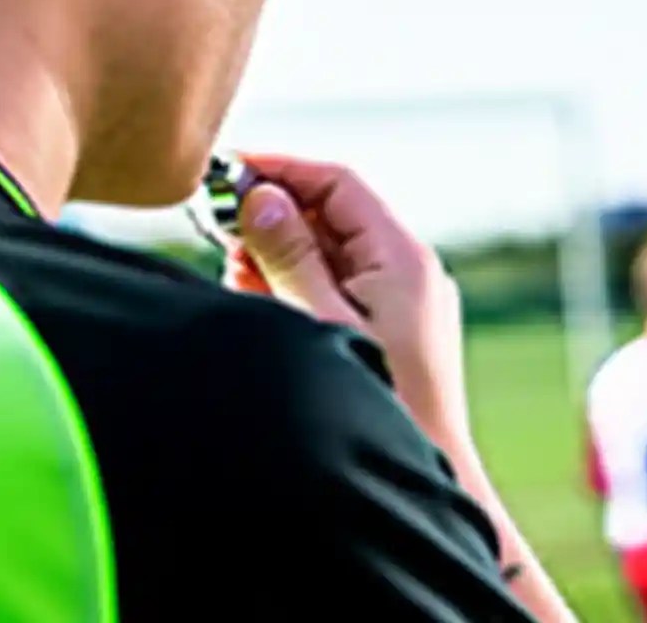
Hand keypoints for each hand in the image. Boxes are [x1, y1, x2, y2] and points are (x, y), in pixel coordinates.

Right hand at [224, 154, 470, 445]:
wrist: (423, 476)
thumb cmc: (378, 403)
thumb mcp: (319, 320)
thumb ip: (289, 256)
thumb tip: (262, 198)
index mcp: (402, 258)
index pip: (339, 184)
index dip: (282, 169)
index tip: (231, 172)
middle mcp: (410, 271)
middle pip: (335, 216)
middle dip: (277, 218)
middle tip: (223, 230)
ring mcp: (405, 300)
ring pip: (334, 252)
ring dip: (283, 255)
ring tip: (239, 275)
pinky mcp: (395, 328)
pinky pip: (342, 286)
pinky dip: (301, 285)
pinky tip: (265, 302)